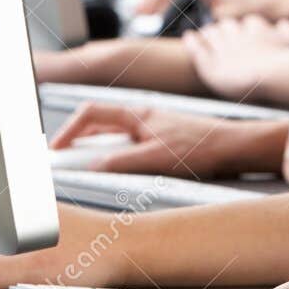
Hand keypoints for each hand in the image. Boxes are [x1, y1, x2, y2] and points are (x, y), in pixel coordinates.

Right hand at [49, 102, 250, 177]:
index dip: (68, 131)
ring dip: (98, 153)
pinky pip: (129, 148)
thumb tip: (91, 168)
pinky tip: (121, 175)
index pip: (90, 114)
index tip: (55, 151)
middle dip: (79, 143)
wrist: (233, 148)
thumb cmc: (200, 147)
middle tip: (65, 165)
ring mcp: (152, 129)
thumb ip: (120, 162)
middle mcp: (141, 118)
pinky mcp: (162, 142)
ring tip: (89, 173)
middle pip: (99, 126)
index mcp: (136, 114)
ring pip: (114, 139)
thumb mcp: (155, 158)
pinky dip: (117, 159)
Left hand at [182, 17, 288, 97]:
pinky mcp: (210, 65)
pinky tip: (188, 37)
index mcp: (259, 31)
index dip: (248, 28)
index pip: (250, 23)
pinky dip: (192, 43)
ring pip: (212, 34)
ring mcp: (223, 49)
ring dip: (210, 34)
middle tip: (224, 34)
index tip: (247, 31)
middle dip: (227, 28)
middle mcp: (239, 36)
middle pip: (229, 25)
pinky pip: (197, 49)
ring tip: (205, 34)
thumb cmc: (288, 61)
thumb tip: (283, 23)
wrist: (274, 73)